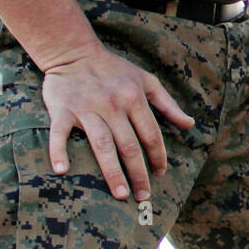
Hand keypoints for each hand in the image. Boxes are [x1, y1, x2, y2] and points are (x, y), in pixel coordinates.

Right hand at [41, 42, 194, 201]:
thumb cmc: (114, 69)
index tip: (160, 174)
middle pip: (129, 145)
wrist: (74, 52)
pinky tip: (62, 171)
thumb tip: (189, 125)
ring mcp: (87, 109)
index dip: (158, 157)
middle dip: (138, 173)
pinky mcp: (62, 111)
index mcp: (134, 99)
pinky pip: (59, 134)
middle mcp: (113, 106)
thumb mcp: (146, 81)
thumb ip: (168, 104)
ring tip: (120, 194)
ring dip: (112, 172)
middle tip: (143, 196)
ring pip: (102, 145)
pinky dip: (58, 151)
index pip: (151, 134)